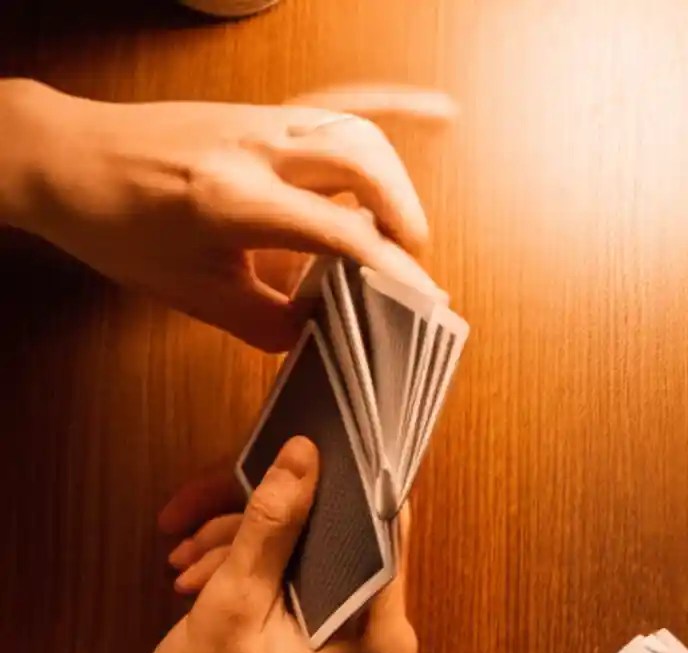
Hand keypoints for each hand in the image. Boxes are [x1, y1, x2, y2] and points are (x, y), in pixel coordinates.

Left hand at [1, 80, 454, 350]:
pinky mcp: (265, 113)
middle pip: (364, 164)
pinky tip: (439, 112)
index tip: (422, 296)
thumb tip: (320, 335)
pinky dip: (395, 108)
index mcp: (234, 199)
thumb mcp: (190, 292)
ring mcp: (263, 122)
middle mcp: (256, 150)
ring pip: (359, 132)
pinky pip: (341, 102)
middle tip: (406, 261)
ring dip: (394, 181)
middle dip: (403, 216)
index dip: (391, 266)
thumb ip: (263, 321)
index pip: (339, 230)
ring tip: (397, 227)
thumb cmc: (117, 223)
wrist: (68, 158)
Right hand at [137, 437, 416, 652]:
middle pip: (335, 535)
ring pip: (307, 551)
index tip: (297, 453)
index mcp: (382, 634)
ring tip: (188, 566)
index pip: (381, 527)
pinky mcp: (331, 633)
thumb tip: (305, 454)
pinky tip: (202, 577)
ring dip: (242, 545)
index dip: (337, 482)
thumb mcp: (233, 606)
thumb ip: (272, 527)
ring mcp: (357, 634)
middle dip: (259, 521)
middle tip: (196, 528)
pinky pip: (299, 576)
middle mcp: (384, 632)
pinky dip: (251, 569)